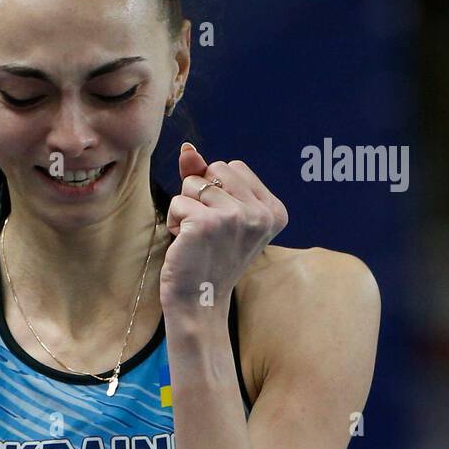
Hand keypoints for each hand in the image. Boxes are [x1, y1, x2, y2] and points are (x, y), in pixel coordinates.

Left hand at [159, 143, 288, 311]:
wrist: (199, 301)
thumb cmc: (207, 256)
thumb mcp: (218, 213)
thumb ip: (206, 176)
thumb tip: (188, 148)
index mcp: (274, 210)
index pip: (234, 166)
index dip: (217, 189)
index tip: (222, 222)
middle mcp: (260, 213)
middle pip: (215, 167)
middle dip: (201, 193)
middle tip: (207, 230)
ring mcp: (235, 217)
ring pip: (193, 183)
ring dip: (186, 207)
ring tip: (196, 237)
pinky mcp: (206, 223)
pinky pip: (177, 200)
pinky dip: (174, 220)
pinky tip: (184, 243)